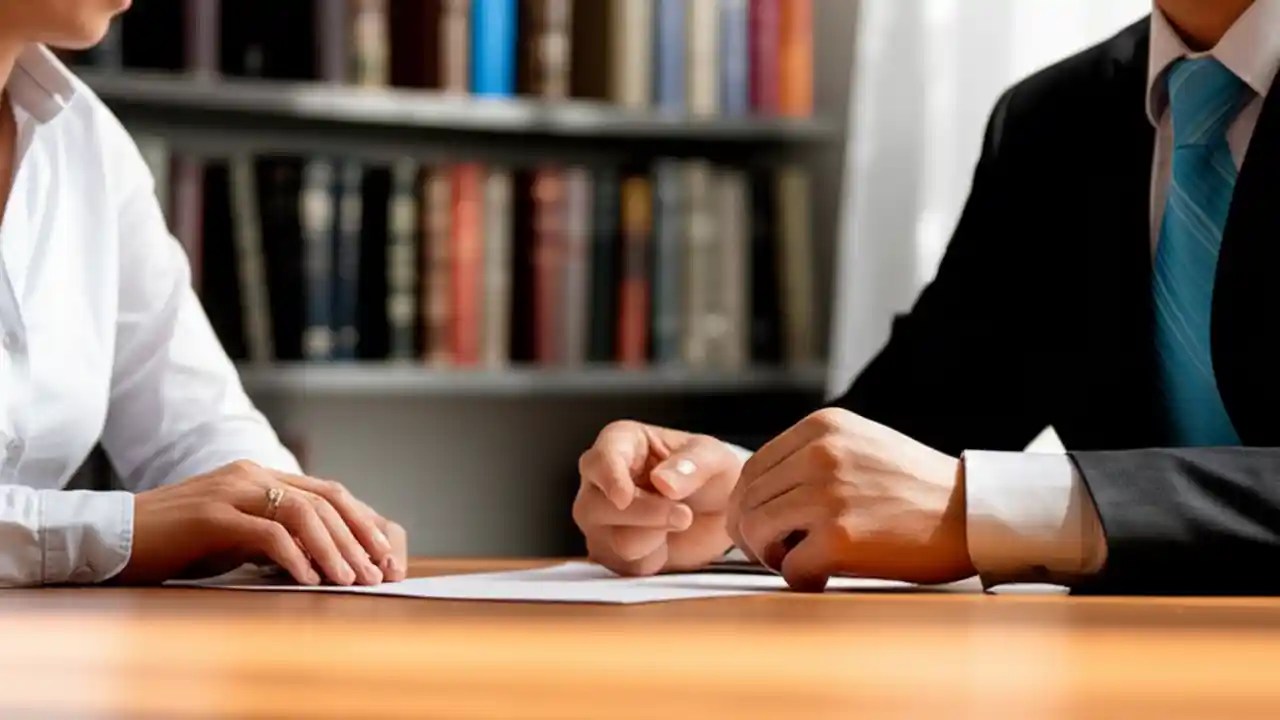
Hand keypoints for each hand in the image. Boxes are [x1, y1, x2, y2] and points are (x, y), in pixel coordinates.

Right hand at [116, 460, 408, 585]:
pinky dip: (294, 556)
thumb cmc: (177, 542)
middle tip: (378, 572)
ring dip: (333, 549)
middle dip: (359, 537)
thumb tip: (322, 560)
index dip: (361, 524)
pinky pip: (266, 533)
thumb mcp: (236, 536)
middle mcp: (251, 476)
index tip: (383, 556)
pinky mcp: (211, 516)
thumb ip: (275, 536)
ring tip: (351, 580)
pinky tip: (310, 579)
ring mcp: (231, 492)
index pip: (327, 493)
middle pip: (325, 500)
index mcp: (260, 476)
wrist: (115, 536)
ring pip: (302, 513)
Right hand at [574, 421, 743, 574]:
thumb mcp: (714, 456)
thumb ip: (692, 464)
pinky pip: (623, 567)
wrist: (717, 512)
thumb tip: (663, 482)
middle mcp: (599, 481)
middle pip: (597, 506)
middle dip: (645, 514)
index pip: (600, 459)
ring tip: (678, 521)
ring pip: (611, 541)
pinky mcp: (609, 553)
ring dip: (654, 538)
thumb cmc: (707, 473)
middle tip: (684, 513)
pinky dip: (653, 559)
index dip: (609, 478)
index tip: (623, 497)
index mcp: (620, 443)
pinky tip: (665, 542)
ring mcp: (600, 520)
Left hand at [729, 409, 973, 591]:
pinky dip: (800, 578)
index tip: (760, 526)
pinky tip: (822, 576)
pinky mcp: (839, 537)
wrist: (971, 512)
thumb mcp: (858, 445)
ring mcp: (827, 494)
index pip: (751, 468)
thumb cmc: (916, 487)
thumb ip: (810, 457)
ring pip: (757, 530)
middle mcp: (819, 454)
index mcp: (820, 428)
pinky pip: (790, 567)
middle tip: (771, 553)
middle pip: (747, 500)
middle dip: (751, 534)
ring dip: (770, 555)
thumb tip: (760, 495)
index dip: (748, 504)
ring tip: (796, 562)